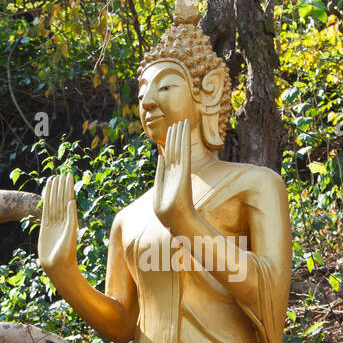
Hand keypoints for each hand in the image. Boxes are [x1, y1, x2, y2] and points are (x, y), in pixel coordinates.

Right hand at [38, 173, 77, 276]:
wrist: (57, 267)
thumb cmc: (66, 254)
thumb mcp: (70, 235)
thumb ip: (71, 218)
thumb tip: (71, 201)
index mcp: (71, 220)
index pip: (68, 200)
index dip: (68, 188)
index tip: (68, 176)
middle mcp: (63, 220)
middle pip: (61, 199)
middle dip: (61, 187)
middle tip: (61, 174)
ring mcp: (54, 223)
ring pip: (53, 204)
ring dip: (54, 192)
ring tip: (54, 180)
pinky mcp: (45, 228)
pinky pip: (46, 211)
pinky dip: (46, 202)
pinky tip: (47, 194)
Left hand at [154, 119, 195, 233]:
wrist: (176, 220)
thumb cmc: (166, 213)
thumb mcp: (158, 191)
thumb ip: (159, 174)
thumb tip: (160, 157)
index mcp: (169, 176)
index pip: (169, 156)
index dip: (169, 144)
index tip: (171, 133)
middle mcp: (176, 171)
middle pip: (175, 149)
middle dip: (176, 136)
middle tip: (178, 122)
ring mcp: (180, 170)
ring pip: (180, 148)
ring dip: (181, 134)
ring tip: (182, 122)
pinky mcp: (184, 170)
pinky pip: (184, 151)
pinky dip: (184, 140)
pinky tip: (183, 129)